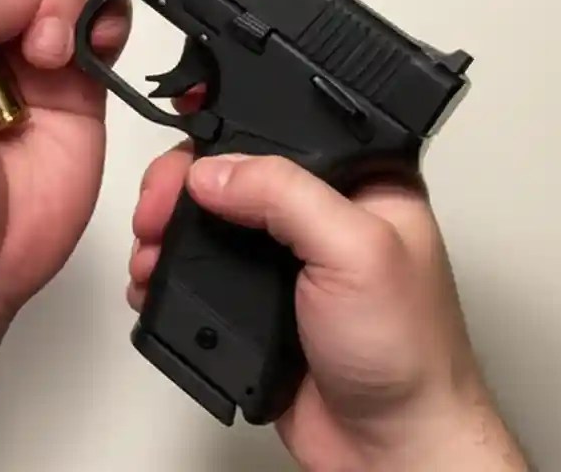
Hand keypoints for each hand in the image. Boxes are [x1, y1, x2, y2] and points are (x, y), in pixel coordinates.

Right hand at [129, 145, 527, 470]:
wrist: (389, 446)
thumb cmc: (409, 352)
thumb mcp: (356, 251)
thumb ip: (286, 195)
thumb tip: (214, 171)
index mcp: (361, 180)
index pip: (284, 126)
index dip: (231, 121)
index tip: (185, 126)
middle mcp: (321, 213)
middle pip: (232, 169)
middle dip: (183, 183)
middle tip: (159, 207)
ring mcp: (286, 258)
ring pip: (209, 219)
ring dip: (168, 227)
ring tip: (151, 248)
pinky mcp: (256, 301)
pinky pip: (199, 270)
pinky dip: (167, 271)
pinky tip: (156, 279)